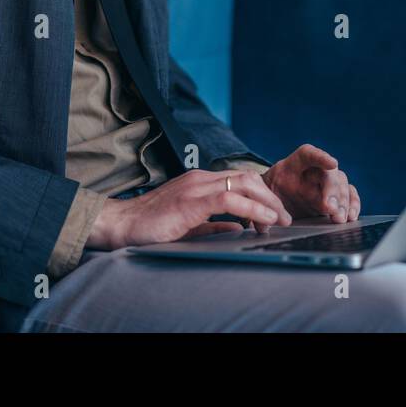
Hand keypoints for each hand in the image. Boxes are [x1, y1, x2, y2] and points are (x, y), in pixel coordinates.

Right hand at [88, 169, 293, 249]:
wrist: (121, 224)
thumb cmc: (150, 226)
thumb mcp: (189, 225)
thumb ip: (213, 225)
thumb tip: (238, 229)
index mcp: (199, 182)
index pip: (240, 179)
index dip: (262, 195)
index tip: (274, 215)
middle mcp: (200, 178)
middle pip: (247, 177)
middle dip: (270, 197)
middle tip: (284, 218)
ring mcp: (196, 186)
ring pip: (243, 184)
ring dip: (266, 202)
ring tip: (279, 220)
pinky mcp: (191, 200)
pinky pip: (230, 199)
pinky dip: (252, 209)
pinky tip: (262, 221)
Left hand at [260, 144, 359, 223]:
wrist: (273, 204)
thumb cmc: (267, 196)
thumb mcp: (262, 197)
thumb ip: (265, 205)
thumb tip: (266, 222)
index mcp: (292, 165)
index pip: (307, 154)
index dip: (320, 157)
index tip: (332, 163)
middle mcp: (313, 171)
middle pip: (329, 173)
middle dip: (332, 190)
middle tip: (331, 208)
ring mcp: (325, 184)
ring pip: (342, 185)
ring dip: (343, 201)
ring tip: (340, 218)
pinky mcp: (335, 198)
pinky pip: (349, 195)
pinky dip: (352, 204)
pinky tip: (351, 216)